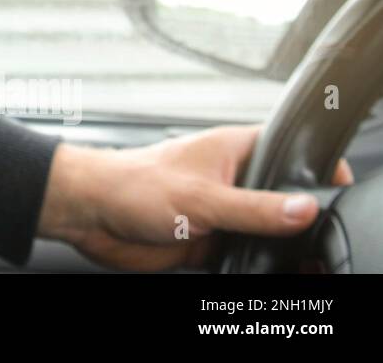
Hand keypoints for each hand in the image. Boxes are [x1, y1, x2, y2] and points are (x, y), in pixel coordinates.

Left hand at [36, 124, 352, 270]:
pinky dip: (252, 264)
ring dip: (274, 245)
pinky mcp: (206, 240)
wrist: (88, 212)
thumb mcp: (202, 198)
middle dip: (296, 218)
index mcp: (231, 150)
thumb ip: (255, 208)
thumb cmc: (130, 183)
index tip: (333, 189)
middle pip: (280, 198)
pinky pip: (242, 255)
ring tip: (287, 257)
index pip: (286, 152)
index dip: (313, 168)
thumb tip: (303, 210)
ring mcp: (218, 211)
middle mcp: (228, 179)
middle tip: (311, 237)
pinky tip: (258, 268)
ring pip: (263, 231)